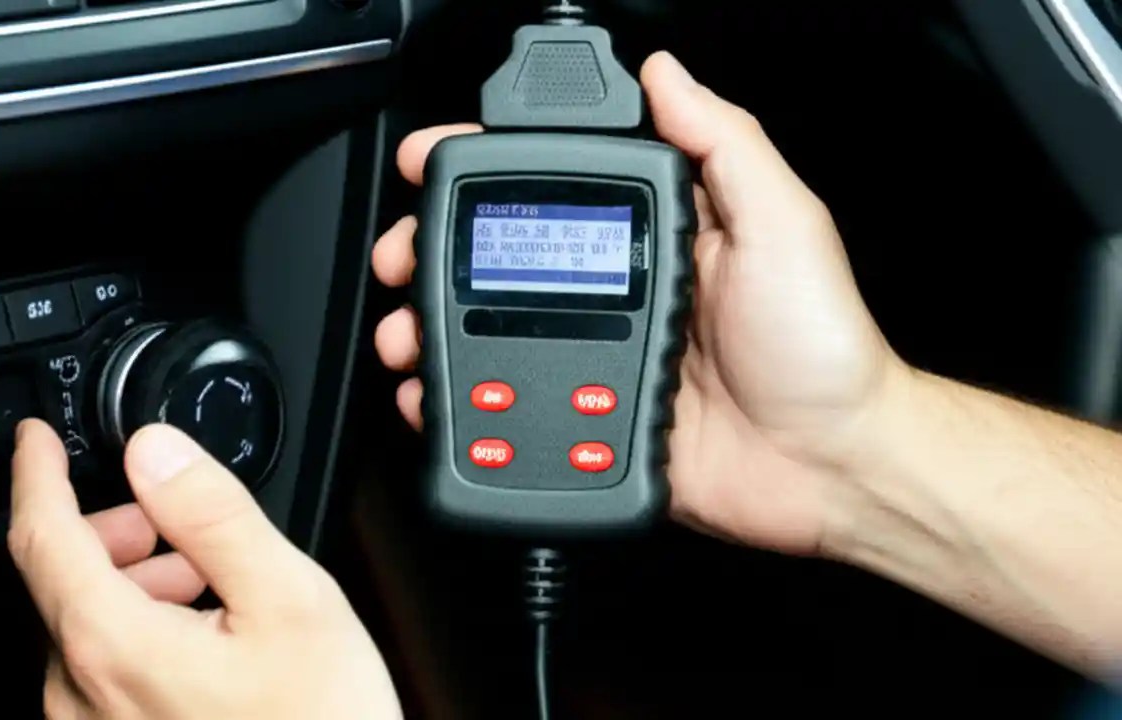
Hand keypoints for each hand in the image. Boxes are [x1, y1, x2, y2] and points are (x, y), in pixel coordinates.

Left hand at [7, 419, 401, 718]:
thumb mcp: (287, 598)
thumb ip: (214, 515)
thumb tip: (157, 452)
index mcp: (113, 645)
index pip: (41, 536)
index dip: (36, 474)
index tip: (36, 440)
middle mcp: (81, 695)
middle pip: (59, 579)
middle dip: (111, 529)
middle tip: (171, 519)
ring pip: (81, 623)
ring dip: (128, 579)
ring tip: (203, 580)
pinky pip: (97, 668)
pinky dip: (133, 626)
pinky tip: (196, 632)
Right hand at [372, 51, 907, 555]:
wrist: (833, 468)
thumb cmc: (822, 348)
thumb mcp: (784, 222)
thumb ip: (722, 143)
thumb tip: (666, 74)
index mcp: (662, 236)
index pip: (560, 188)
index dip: (490, 170)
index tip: (436, 161)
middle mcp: (623, 293)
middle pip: (506, 262)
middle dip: (436, 254)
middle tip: (405, 258)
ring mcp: (602, 360)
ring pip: (494, 337)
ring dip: (435, 331)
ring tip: (406, 333)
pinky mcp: (593, 424)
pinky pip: (513, 410)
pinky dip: (464, 409)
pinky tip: (436, 401)